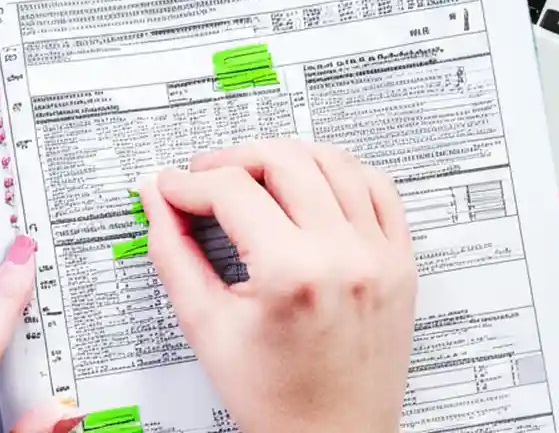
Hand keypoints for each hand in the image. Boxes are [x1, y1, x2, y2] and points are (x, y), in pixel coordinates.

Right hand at [139, 140, 417, 432]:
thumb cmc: (277, 401)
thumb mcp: (207, 327)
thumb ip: (174, 253)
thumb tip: (158, 201)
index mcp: (294, 275)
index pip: (232, 191)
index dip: (190, 182)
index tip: (172, 188)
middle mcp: (346, 257)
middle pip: (283, 159)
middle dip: (232, 159)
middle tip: (205, 178)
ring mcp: (380, 256)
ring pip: (333, 160)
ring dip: (285, 156)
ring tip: (254, 175)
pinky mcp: (401, 262)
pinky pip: (379, 187)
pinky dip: (341, 172)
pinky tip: (312, 185)